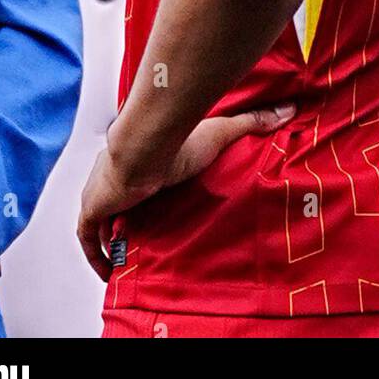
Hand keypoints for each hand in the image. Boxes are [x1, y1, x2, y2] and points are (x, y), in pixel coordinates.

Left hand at [78, 105, 294, 279]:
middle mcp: (118, 173)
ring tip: (128, 261)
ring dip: (111, 238)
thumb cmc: (178, 138)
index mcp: (143, 155)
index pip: (141, 178)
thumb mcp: (222, 131)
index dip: (146, 194)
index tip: (157, 211)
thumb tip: (289, 109)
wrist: (146, 146)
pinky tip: (110, 270)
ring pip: (102, 220)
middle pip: (118, 201)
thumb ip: (253, 122)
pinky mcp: (94, 209)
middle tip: (142, 240)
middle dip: (126, 219)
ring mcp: (103, 192)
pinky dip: (97, 253)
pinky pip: (89, 237)